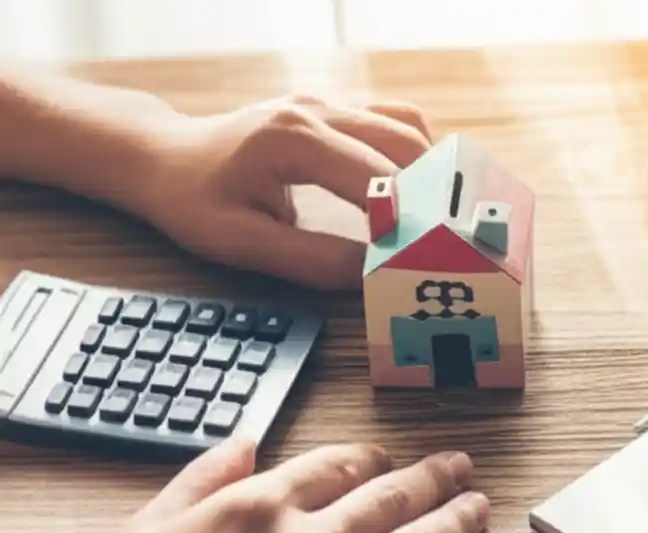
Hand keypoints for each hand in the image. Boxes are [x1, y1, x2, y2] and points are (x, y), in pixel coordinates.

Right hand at [0, 439, 487, 532]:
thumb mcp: (149, 527)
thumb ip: (204, 476)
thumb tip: (246, 442)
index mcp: (259, 508)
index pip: (337, 465)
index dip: (369, 457)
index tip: (386, 458)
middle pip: (392, 499)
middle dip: (434, 477)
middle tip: (460, 467)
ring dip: (455, 525)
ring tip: (477, 509)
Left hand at [136, 94, 431, 289]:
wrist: (164, 157)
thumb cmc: (192, 200)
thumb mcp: (240, 243)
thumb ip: (311, 260)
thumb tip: (374, 276)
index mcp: (293, 139)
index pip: (377, 180)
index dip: (408, 221)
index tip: (427, 259)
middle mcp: (318, 110)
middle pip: (405, 147)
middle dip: (432, 198)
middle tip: (446, 246)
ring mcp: (328, 104)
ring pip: (409, 130)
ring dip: (430, 175)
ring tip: (436, 223)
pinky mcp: (335, 111)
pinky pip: (395, 123)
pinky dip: (415, 157)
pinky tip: (416, 193)